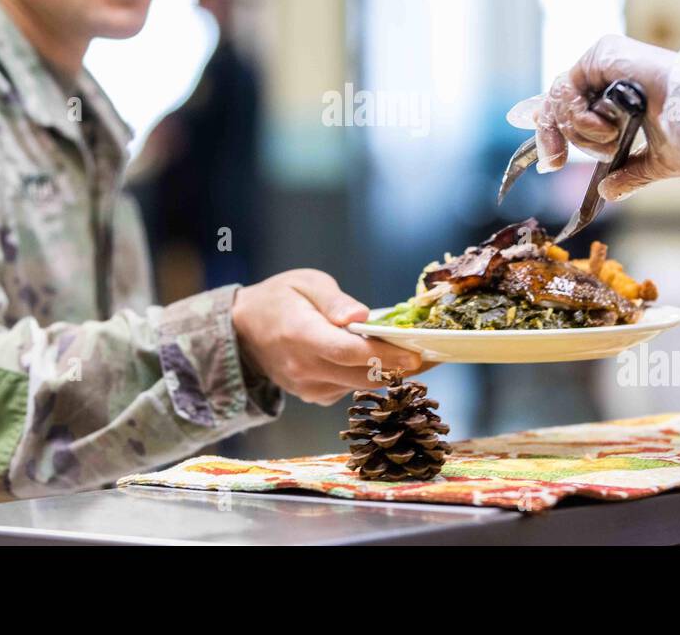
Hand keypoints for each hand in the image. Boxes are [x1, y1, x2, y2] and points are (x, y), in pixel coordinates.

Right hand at [231, 269, 426, 405]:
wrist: (243, 332)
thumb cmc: (279, 299)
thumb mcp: (305, 283)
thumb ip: (334, 301)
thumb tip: (361, 317)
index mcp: (301, 336)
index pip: (350, 352)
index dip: (386, 356)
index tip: (418, 354)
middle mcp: (304, 369)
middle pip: (363, 375)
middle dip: (402, 367)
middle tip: (436, 354)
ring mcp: (308, 388)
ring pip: (360, 386)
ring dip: (390, 373)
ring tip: (417, 354)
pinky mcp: (315, 397)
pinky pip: (350, 389)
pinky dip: (369, 376)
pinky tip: (382, 360)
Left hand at [506, 35, 679, 200]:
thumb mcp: (655, 160)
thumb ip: (628, 171)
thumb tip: (608, 191)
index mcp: (620, 95)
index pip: (572, 104)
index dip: (553, 126)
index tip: (549, 157)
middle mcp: (610, 73)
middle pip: (559, 102)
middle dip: (552, 137)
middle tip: (554, 163)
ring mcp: (604, 61)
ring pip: (562, 101)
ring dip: (582, 132)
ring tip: (611, 139)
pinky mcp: (602, 53)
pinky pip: (568, 90)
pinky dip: (582, 117)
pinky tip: (608, 126)